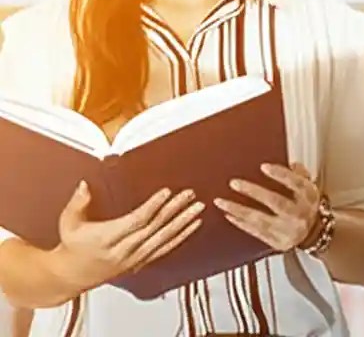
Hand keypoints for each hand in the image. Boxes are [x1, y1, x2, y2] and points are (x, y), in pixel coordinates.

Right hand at [52, 182, 204, 292]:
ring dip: (183, 222)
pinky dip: (182, 237)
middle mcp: (123, 250)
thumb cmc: (72, 246)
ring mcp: (135, 258)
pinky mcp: (142, 262)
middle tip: (189, 195)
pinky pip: (166, 249)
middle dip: (174, 210)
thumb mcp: (68, 222)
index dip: (153, 207)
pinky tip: (194, 225)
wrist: (71, 275)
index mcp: (106, 238)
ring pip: (164, 239)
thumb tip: (84, 186)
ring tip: (198, 208)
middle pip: (154, 228)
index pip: (135, 221)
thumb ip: (78, 203)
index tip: (167, 193)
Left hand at [215, 163, 320, 251]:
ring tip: (221, 202)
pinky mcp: (277, 242)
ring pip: (261, 219)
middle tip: (234, 183)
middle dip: (254, 192)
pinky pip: (256, 232)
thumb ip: (300, 175)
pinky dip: (241, 223)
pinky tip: (228, 215)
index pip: (296, 184)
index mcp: (308, 197)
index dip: (281, 175)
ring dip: (239, 210)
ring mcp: (287, 229)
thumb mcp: (309, 188)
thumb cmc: (307, 207)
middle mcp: (299, 213)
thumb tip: (292, 164)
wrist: (315, 235)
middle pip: (276, 202)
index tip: (264, 167)